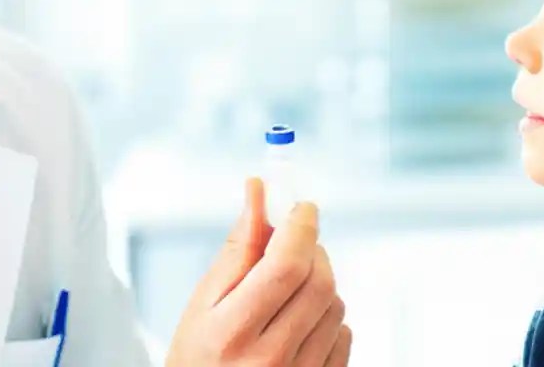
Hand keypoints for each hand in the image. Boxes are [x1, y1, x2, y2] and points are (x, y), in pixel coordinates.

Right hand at [166, 178, 352, 365]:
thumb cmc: (199, 356)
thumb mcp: (203, 302)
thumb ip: (238, 248)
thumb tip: (259, 192)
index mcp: (231, 332)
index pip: (286, 265)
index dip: (300, 226)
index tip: (301, 207)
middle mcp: (269, 360)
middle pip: (320, 283)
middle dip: (313, 251)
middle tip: (295, 244)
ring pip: (336, 306)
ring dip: (320, 285)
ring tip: (289, 293)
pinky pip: (344, 337)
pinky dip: (328, 319)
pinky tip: (300, 323)